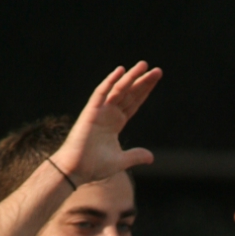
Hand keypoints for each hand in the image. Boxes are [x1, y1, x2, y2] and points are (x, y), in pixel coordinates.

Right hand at [56, 62, 162, 185]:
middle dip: (143, 82)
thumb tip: (151, 158)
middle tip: (158, 71)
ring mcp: (100, 111)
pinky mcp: (91, 111)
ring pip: (118, 90)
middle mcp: (109, 113)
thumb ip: (135, 156)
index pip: (133, 102)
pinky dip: (110, 81)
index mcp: (116, 122)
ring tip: (144, 65)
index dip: (144, 91)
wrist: (77, 170)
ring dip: (131, 77)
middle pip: (129, 93)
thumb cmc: (94, 166)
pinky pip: (101, 93)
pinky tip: (121, 71)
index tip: (156, 80)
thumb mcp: (121, 161)